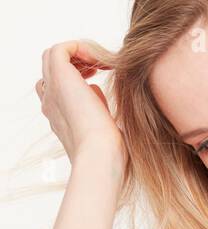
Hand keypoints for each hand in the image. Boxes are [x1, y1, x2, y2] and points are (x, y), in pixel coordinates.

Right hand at [36, 40, 122, 169]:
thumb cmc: (109, 151)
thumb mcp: (103, 128)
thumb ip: (95, 108)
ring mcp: (53, 90)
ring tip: (98, 62)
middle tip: (97, 67)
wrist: (100, 154)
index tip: (96, 77)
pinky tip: (99, 61)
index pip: (56, 88)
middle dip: (74, 62)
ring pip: (52, 57)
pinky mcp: (60, 77)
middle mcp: (51, 102)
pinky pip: (62, 49)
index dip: (74, 76)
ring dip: (76, 53)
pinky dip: (79, 48)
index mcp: (59, 116)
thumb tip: (94, 90)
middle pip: (51, 69)